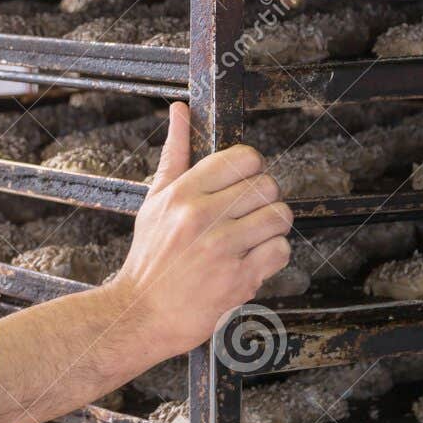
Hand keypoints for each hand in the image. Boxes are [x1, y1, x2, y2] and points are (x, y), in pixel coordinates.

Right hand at [105, 101, 291, 359]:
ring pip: (280, 217)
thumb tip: (180, 109)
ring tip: (251, 239)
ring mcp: (221, 249)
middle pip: (268, 186)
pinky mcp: (238, 279)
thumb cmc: (150, 257)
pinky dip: (271, 258)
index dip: (251, 170)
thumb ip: (174, 154)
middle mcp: (201, 217)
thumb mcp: (154, 201)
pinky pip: (280, 251)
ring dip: (272, 229)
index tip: (242, 186)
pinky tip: (250, 262)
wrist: (141, 314)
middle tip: (247, 217)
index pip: (243, 158)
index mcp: (182, 193)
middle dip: (263, 201)